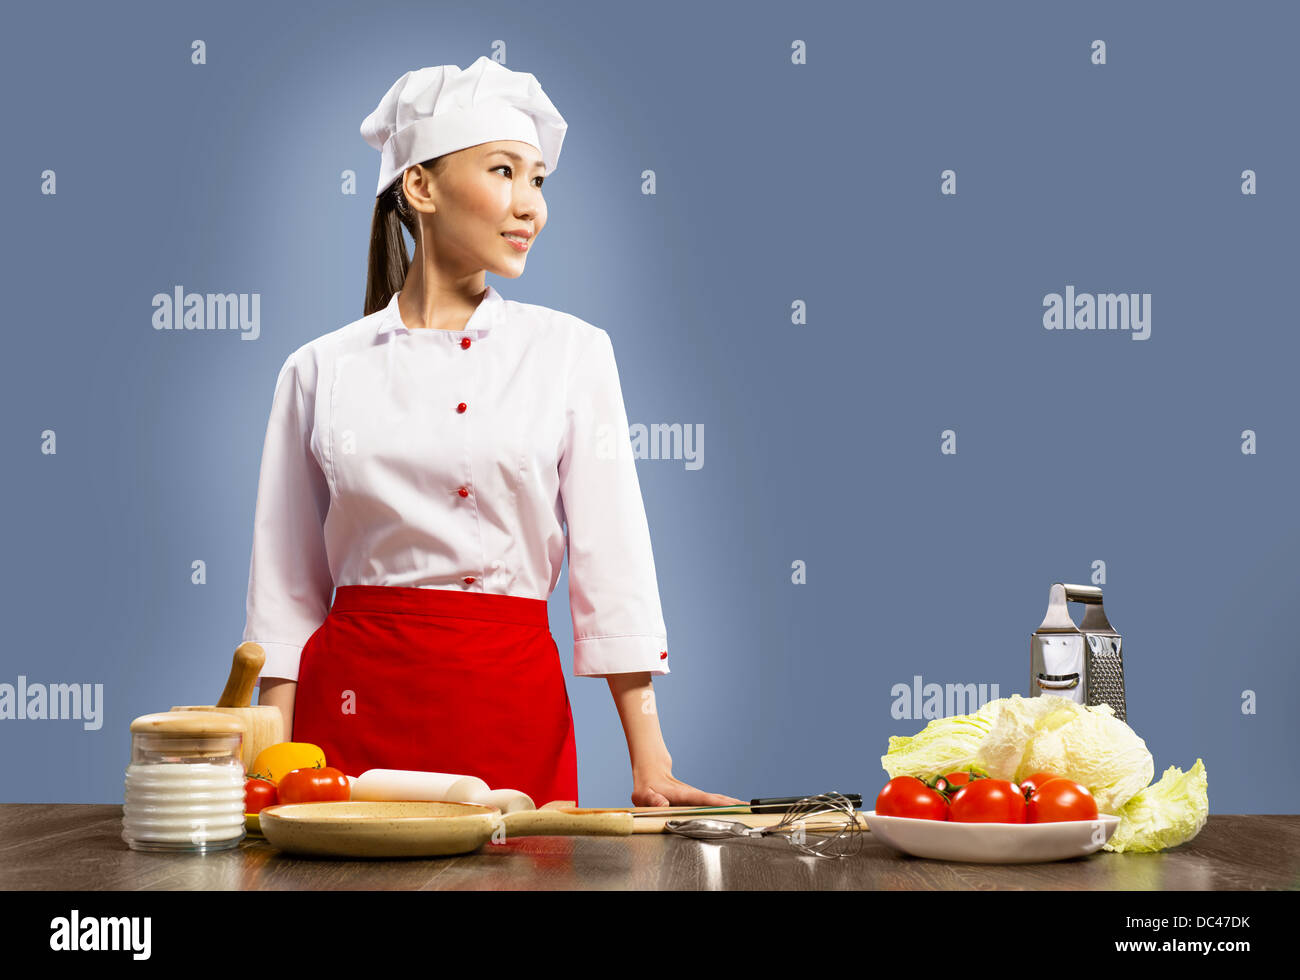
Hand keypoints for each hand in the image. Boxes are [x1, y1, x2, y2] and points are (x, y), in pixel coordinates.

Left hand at [631, 762, 745, 807]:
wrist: (650, 772)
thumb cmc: (646, 786)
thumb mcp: (643, 794)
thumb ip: (652, 799)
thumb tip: (662, 804)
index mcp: (683, 795)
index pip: (704, 799)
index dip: (718, 803)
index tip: (733, 806)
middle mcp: (693, 795)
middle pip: (717, 799)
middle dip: (734, 804)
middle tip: (750, 809)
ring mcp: (695, 796)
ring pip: (718, 800)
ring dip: (733, 804)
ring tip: (749, 810)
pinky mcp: (696, 799)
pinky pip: (714, 802)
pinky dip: (726, 805)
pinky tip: (735, 809)